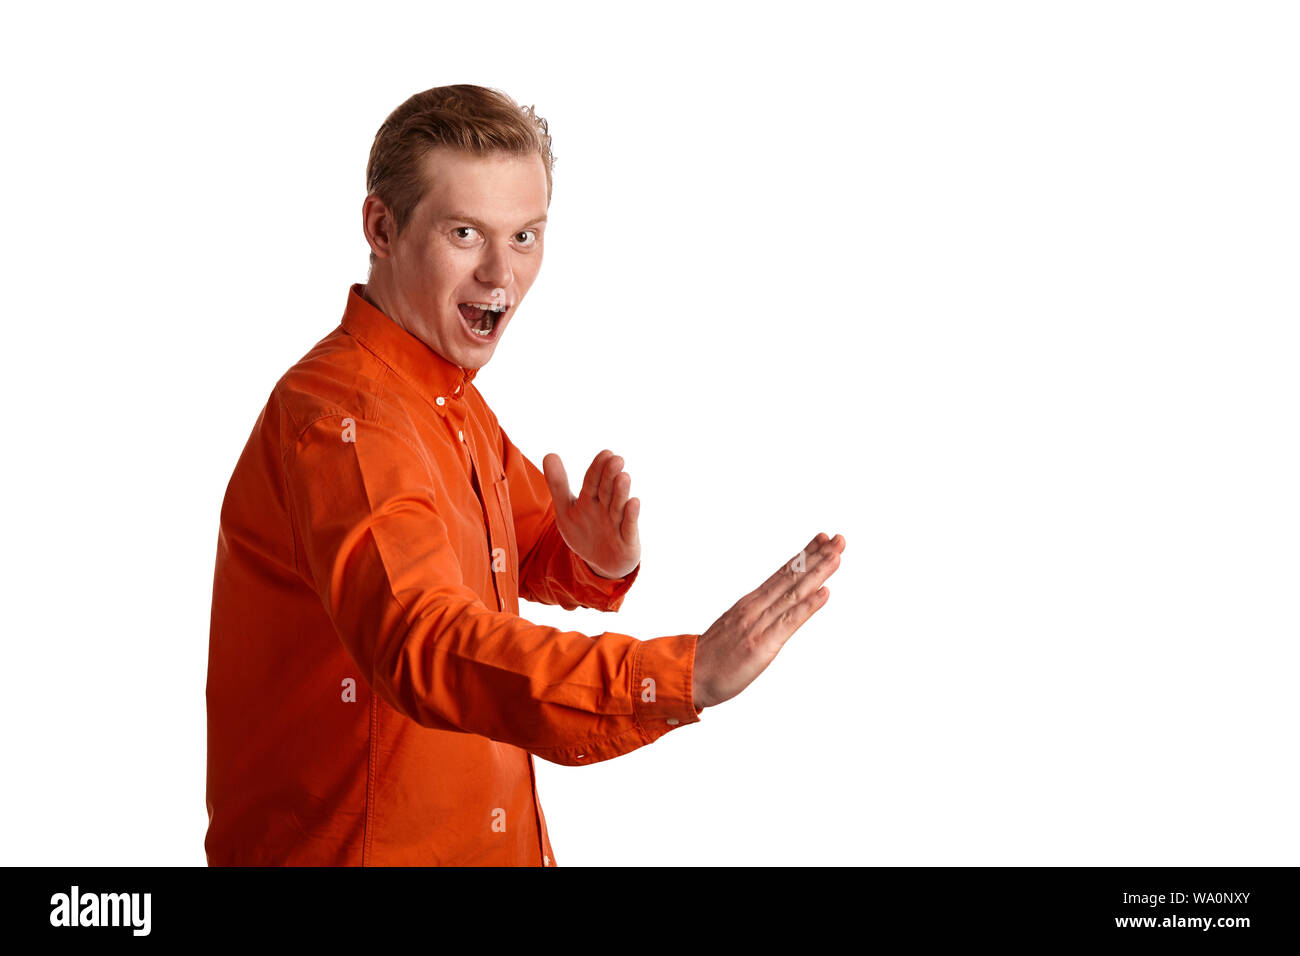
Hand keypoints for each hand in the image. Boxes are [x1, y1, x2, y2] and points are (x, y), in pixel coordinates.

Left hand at [542, 449, 640, 579]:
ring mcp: (617, 522)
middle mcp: (606, 507)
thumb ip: (557, 484)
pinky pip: (629, 526)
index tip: (606, 453)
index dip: (597, 468)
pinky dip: (631, 515)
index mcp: (590, 498)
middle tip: (616, 459)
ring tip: (623, 477)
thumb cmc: (585, 532)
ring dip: (620, 492)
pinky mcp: (628, 539)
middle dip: (610, 475)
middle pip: (607, 489)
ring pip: (618, 505)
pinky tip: (634, 502)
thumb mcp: (565, 510)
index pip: (592, 480)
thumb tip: (549, 454)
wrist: (603, 563)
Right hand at [693, 532, 845, 708]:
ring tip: (836, 556)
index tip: (823, 539)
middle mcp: (755, 607)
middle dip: (817, 557)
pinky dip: (808, 605)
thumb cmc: (711, 657)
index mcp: (749, 603)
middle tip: (839, 538)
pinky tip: (824, 592)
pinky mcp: (762, 644)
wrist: (688, 675)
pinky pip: (789, 621)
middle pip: (791, 577)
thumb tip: (770, 611)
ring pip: (793, 593)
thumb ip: (753, 618)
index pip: (782, 573)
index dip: (804, 556)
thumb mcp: (734, 629)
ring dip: (817, 573)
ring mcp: (758, 624)